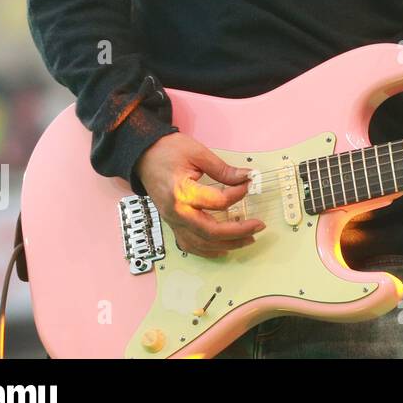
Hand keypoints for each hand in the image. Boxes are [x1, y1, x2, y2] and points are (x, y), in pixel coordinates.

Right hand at [135, 133, 264, 257]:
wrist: (144, 156)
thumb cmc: (168, 151)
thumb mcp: (198, 153)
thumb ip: (223, 169)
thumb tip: (246, 177)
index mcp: (182, 192)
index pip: (217, 202)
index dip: (237, 194)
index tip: (248, 185)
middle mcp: (176, 212)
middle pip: (210, 231)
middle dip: (238, 232)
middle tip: (258, 225)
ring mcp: (172, 221)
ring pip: (201, 244)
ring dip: (227, 245)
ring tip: (248, 239)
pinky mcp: (172, 223)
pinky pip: (189, 245)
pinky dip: (208, 251)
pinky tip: (223, 249)